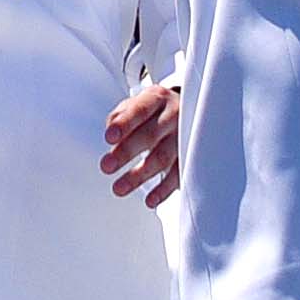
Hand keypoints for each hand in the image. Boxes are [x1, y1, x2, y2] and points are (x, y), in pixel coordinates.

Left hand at [98, 77, 181, 202]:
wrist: (190, 110)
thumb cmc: (155, 111)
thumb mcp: (138, 104)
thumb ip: (122, 115)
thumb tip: (111, 129)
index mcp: (157, 99)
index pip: (140, 110)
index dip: (124, 124)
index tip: (109, 137)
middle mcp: (174, 116)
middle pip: (150, 135)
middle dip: (126, 152)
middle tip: (106, 166)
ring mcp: (185, 136)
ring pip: (163, 157)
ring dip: (140, 175)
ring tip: (119, 188)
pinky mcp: (192, 156)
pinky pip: (179, 175)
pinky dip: (164, 190)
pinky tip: (150, 200)